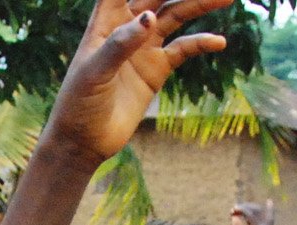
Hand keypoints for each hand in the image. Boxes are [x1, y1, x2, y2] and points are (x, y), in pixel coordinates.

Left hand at [43, 0, 234, 164]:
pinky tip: (219, 42)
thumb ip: (120, 45)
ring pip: (176, 16)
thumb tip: (149, 17)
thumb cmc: (78, 103)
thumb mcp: (94, 73)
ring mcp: (144, 46)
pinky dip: (201, 44)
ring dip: (199, 5)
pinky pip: (184, 49)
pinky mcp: (157, 69)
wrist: (85, 140)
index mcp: (105, 20)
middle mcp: (127, 27)